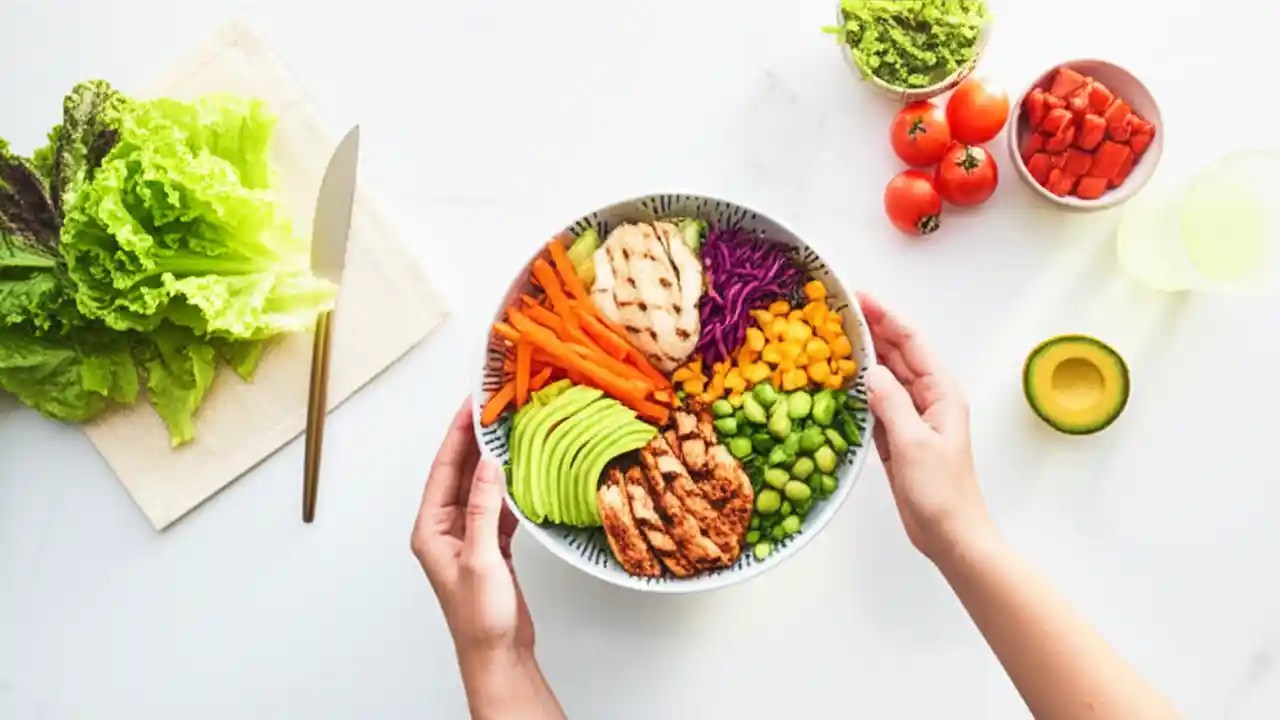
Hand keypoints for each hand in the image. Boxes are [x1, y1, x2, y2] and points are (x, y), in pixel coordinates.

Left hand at [411, 398, 532, 661]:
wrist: (497, 653)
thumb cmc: (480, 617)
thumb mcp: (481, 557)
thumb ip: (484, 508)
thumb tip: (489, 464)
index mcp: (431, 528)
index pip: (443, 469)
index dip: (457, 434)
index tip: (470, 405)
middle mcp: (445, 528)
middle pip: (459, 472)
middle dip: (475, 439)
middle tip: (492, 407)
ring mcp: (468, 536)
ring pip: (479, 486)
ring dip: (493, 459)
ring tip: (509, 430)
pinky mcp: (489, 545)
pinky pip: (497, 505)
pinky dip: (509, 486)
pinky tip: (522, 472)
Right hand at [858, 292, 993, 561]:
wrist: (950, 535)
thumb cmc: (941, 491)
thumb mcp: (913, 443)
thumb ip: (891, 402)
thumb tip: (868, 370)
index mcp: (941, 392)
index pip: (910, 342)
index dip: (885, 316)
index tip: (858, 296)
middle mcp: (928, 397)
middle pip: (897, 353)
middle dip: (871, 329)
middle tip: (837, 310)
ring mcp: (912, 416)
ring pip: (884, 376)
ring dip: (862, 356)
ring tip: (832, 336)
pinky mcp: (898, 436)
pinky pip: (875, 402)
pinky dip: (858, 388)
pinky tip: (838, 379)